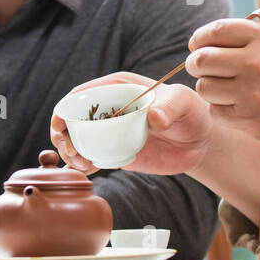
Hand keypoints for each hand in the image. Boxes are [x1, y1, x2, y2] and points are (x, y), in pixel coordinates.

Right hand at [50, 72, 217, 176]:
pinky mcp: (115, 152)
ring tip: (83, 165)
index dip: (66, 108)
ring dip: (70, 152)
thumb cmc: (191, 112)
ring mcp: (110, 131)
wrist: (199, 141)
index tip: (60, 124)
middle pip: (72, 118)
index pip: (82, 94)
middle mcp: (109, 108)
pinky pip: (91, 158)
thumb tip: (154, 118)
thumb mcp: (183, 103)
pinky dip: (83, 165)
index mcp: (118, 88)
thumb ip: (168, 108)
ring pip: (77, 140)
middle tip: (72, 151)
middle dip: (63, 134)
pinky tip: (88, 170)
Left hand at [186, 17, 259, 154]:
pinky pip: (217, 111)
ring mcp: (250, 93)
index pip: (215, 30)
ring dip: (209, 88)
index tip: (197, 45)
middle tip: (201, 68)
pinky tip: (238, 107)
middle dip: (196, 63)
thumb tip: (217, 37)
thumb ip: (255, 37)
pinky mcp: (248, 120)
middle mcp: (254, 62)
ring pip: (204, 87)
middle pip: (201, 59)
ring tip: (225, 90)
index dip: (200, 38)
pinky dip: (222, 109)